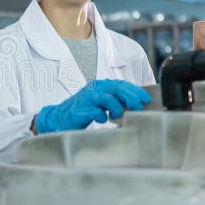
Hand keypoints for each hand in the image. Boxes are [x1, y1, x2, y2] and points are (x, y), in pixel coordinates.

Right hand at [34, 79, 150, 134]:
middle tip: (139, 107)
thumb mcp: (99, 103)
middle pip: (118, 89)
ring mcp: (88, 98)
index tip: (145, 98)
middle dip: (131, 98)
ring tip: (116, 116)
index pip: (122, 84)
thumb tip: (133, 104)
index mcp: (100, 85)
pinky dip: (102, 118)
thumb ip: (114, 100)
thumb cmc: (82, 111)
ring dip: (117, 109)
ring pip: (110, 99)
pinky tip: (101, 120)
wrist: (59, 118)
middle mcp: (94, 88)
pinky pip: (99, 113)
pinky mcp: (82, 109)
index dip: (135, 90)